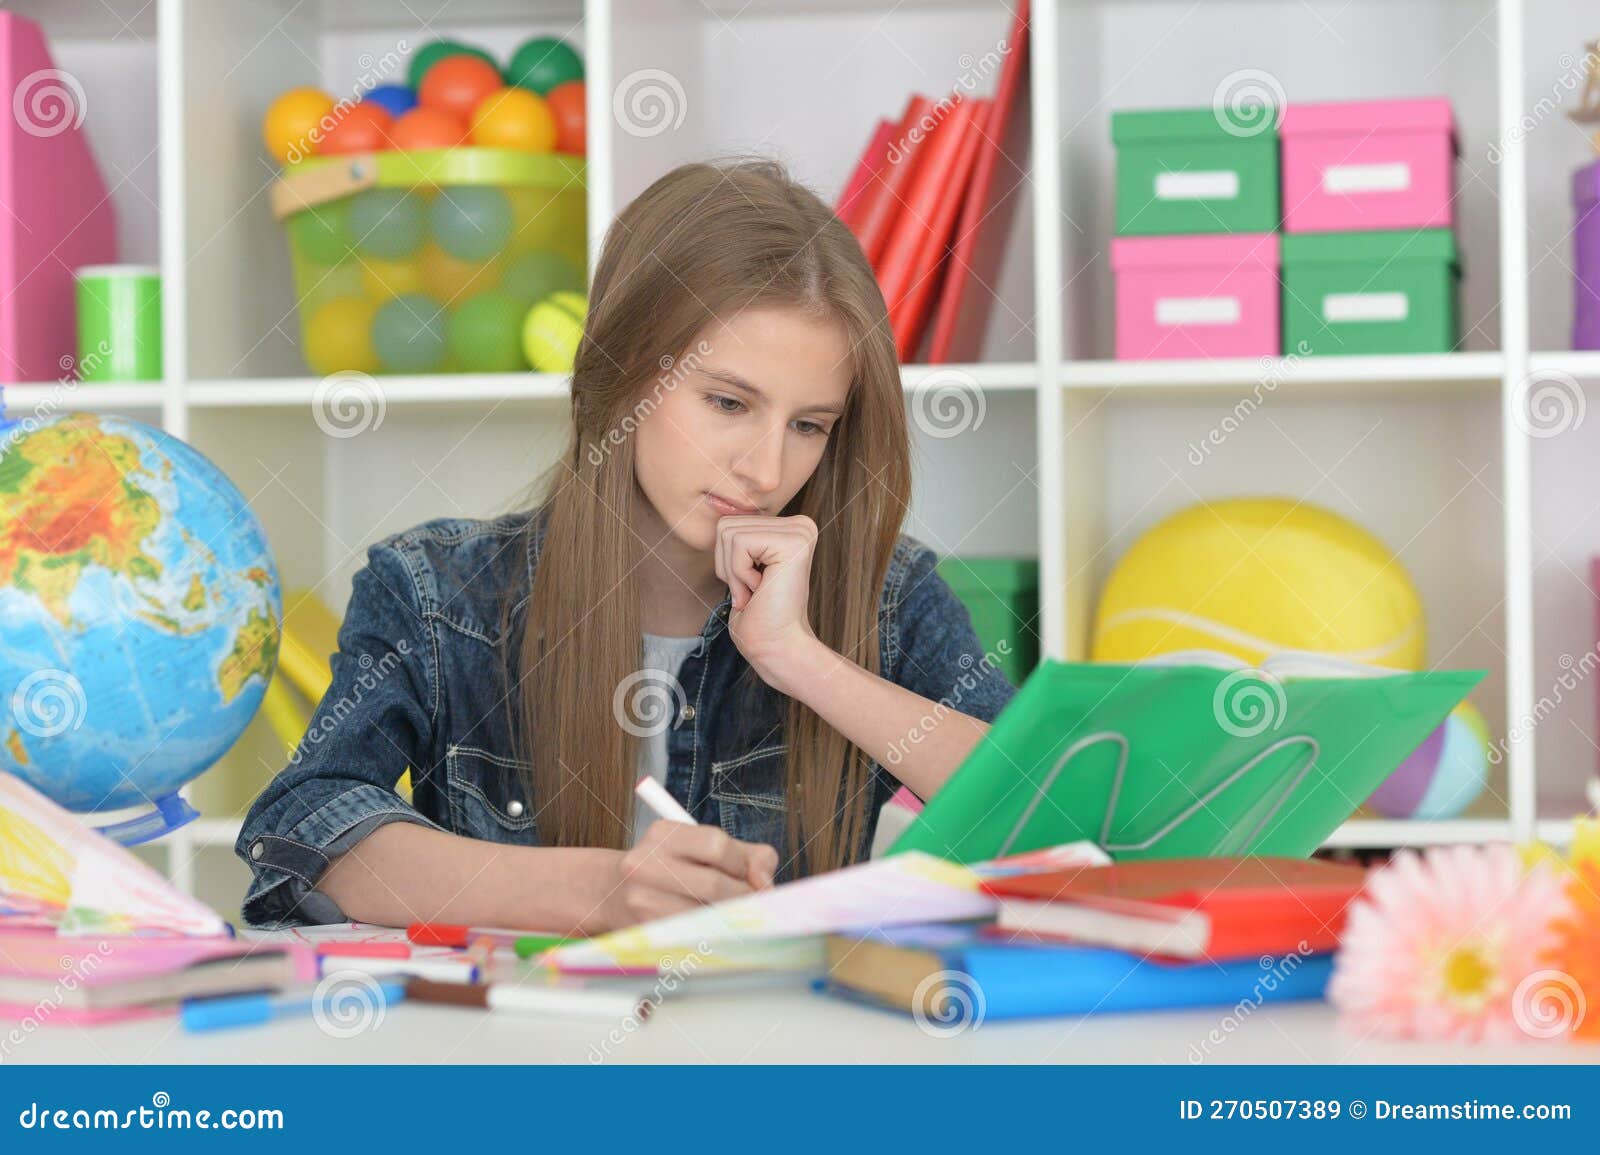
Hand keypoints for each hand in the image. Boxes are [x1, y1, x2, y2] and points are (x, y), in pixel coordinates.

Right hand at [595, 821, 778, 929]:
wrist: (611, 892)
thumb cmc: (669, 869)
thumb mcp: (700, 848)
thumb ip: (746, 856)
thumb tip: (766, 884)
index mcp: (663, 834)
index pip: (717, 844)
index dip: (744, 865)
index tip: (755, 880)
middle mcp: (646, 863)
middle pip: (713, 885)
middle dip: (744, 899)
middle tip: (755, 907)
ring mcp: (640, 899)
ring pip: (705, 917)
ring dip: (730, 922)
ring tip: (734, 919)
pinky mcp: (643, 931)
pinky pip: (692, 938)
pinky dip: (712, 937)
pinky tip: (715, 933)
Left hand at [713, 513, 819, 685]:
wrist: (777, 647)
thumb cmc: (758, 616)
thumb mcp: (743, 566)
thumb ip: (738, 538)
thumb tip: (717, 509)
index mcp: (790, 527)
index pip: (730, 523)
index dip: (727, 560)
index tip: (752, 586)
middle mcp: (801, 524)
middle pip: (727, 524)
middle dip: (727, 565)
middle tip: (753, 591)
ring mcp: (800, 531)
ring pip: (729, 532)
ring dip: (733, 571)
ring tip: (757, 591)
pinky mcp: (794, 542)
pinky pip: (739, 543)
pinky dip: (739, 573)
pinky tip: (761, 589)